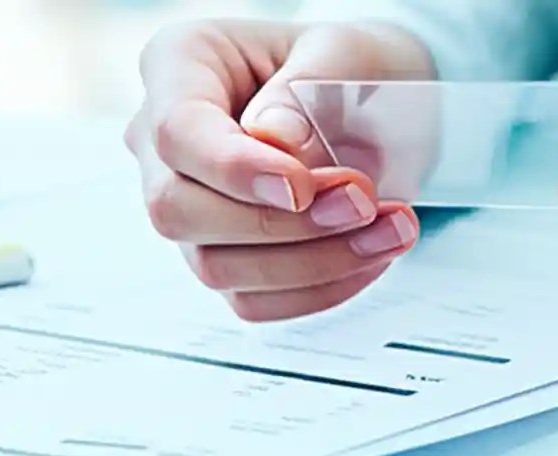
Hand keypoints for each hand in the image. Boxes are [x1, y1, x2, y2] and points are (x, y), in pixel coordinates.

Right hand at [125, 20, 434, 320]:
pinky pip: (254, 300)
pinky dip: (319, 288)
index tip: (302, 188)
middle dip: (280, 223)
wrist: (375, 104)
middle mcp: (166, 144)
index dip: (235, 170)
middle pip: (178, 209)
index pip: (177, 132)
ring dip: (314, 261)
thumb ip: (304, 92)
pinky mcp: (223, 258)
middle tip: (363, 203)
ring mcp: (189, 208)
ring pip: (216, 267)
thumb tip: (277, 144)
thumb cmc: (349, 68)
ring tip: (391, 229)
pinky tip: (371, 255)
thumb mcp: (341, 53)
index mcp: (180, 65)